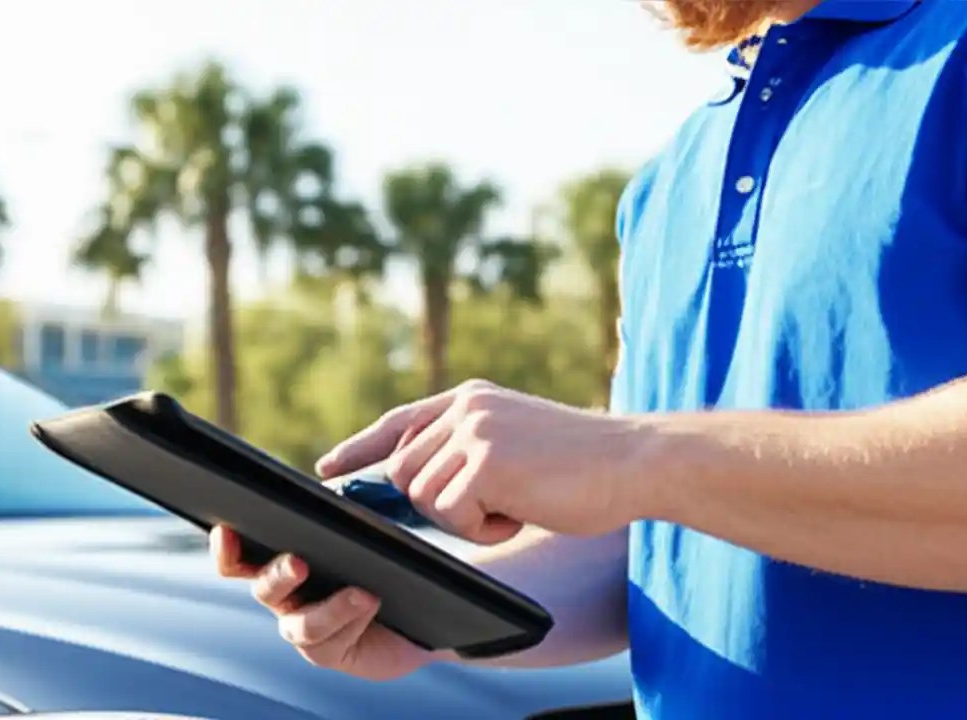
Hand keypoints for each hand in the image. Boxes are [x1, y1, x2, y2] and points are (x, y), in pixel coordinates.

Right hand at [210, 526, 436, 680]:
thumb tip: (328, 476)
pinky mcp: (329, 651)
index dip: (226, 548)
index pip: (240, 557)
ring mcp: (304, 628)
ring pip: (300, 625)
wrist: (417, 604)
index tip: (227, 530)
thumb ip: (338, 506)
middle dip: (279, 574)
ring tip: (362, 593)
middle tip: (299, 562)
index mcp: (281, 560)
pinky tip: (371, 603)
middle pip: (264, 589)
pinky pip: (329, 642)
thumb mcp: (361, 526)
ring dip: (329, 609)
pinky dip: (351, 621)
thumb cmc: (383, 557)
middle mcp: (285, 597)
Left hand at [317, 379, 641, 542]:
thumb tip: (409, 482)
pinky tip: (525, 510)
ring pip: (425, 498)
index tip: (329, 468)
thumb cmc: (583, 467)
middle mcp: (466, 408)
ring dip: (468, 519)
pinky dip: (487, 529)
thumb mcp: (513, 443)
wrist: (637, 461)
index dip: (360, 447)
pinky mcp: (485, 462)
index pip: (399, 421)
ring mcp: (473, 431)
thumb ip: (465, 449)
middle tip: (502, 503)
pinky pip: (453, 517)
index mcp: (472, 398)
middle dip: (441, 504)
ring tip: (520, 501)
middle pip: (406, 473)